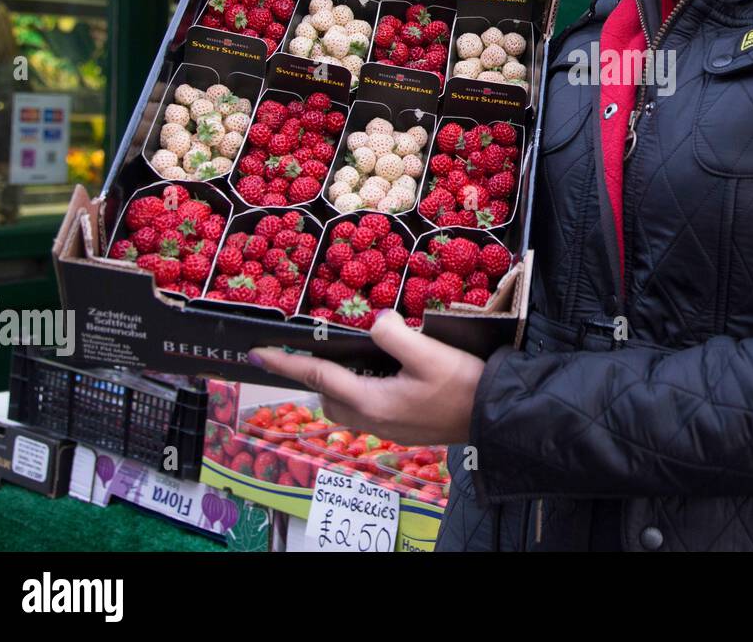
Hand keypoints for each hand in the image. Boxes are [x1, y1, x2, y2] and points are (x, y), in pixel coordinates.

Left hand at [248, 312, 484, 446]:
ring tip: (358, 358)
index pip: (319, 375)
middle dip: (319, 375)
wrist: (494, 416)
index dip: (286, 362)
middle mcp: (372, 419)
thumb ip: (394, 334)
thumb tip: (375, 322)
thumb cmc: (462, 385)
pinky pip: (369, 411)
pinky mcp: (403, 429)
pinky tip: (389, 375)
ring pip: (348, 406)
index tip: (257, 353)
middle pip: (329, 396)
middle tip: (325, 348)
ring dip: (342, 385)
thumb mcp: (429, 352)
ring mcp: (388, 429)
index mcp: (370, 400)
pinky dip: (364, 392)